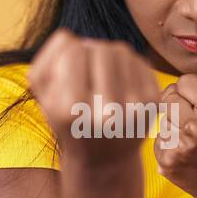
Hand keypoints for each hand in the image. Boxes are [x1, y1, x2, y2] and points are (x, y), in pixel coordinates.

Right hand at [27, 28, 162, 167]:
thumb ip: (43, 63)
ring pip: (120, 50)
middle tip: (85, 72)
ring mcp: (135, 107)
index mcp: (72, 111)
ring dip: (107, 57)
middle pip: (99, 48)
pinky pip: (138, 60)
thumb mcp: (43, 98)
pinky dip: (125, 65)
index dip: (66, 55)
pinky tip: (118, 83)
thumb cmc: (68, 122)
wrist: (104, 158)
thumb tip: (70, 39)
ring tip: (99, 77)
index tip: (66, 74)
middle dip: (89, 53)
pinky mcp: (153, 103)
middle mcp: (107, 112)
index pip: (72, 50)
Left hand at [153, 74, 196, 197]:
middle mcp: (195, 127)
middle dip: (178, 104)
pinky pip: (159, 138)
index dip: (191, 90)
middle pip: (169, 97)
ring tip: (191, 140)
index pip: (185, 81)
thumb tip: (170, 86)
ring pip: (163, 118)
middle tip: (192, 121)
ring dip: (173, 125)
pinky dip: (168, 143)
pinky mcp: (167, 161)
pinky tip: (184, 153)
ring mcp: (179, 145)